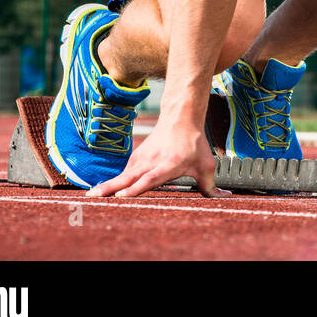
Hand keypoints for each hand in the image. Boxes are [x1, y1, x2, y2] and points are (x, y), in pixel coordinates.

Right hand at [88, 116, 226, 198]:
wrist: (181, 118)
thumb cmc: (194, 144)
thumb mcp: (205, 165)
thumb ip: (210, 186)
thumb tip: (225, 197)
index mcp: (168, 165)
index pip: (150, 179)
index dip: (136, 188)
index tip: (122, 196)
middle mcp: (151, 162)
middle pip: (128, 178)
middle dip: (110, 189)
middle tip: (93, 198)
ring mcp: (141, 159)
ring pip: (122, 176)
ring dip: (106, 186)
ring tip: (91, 198)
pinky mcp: (136, 159)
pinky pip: (124, 174)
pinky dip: (112, 183)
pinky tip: (101, 192)